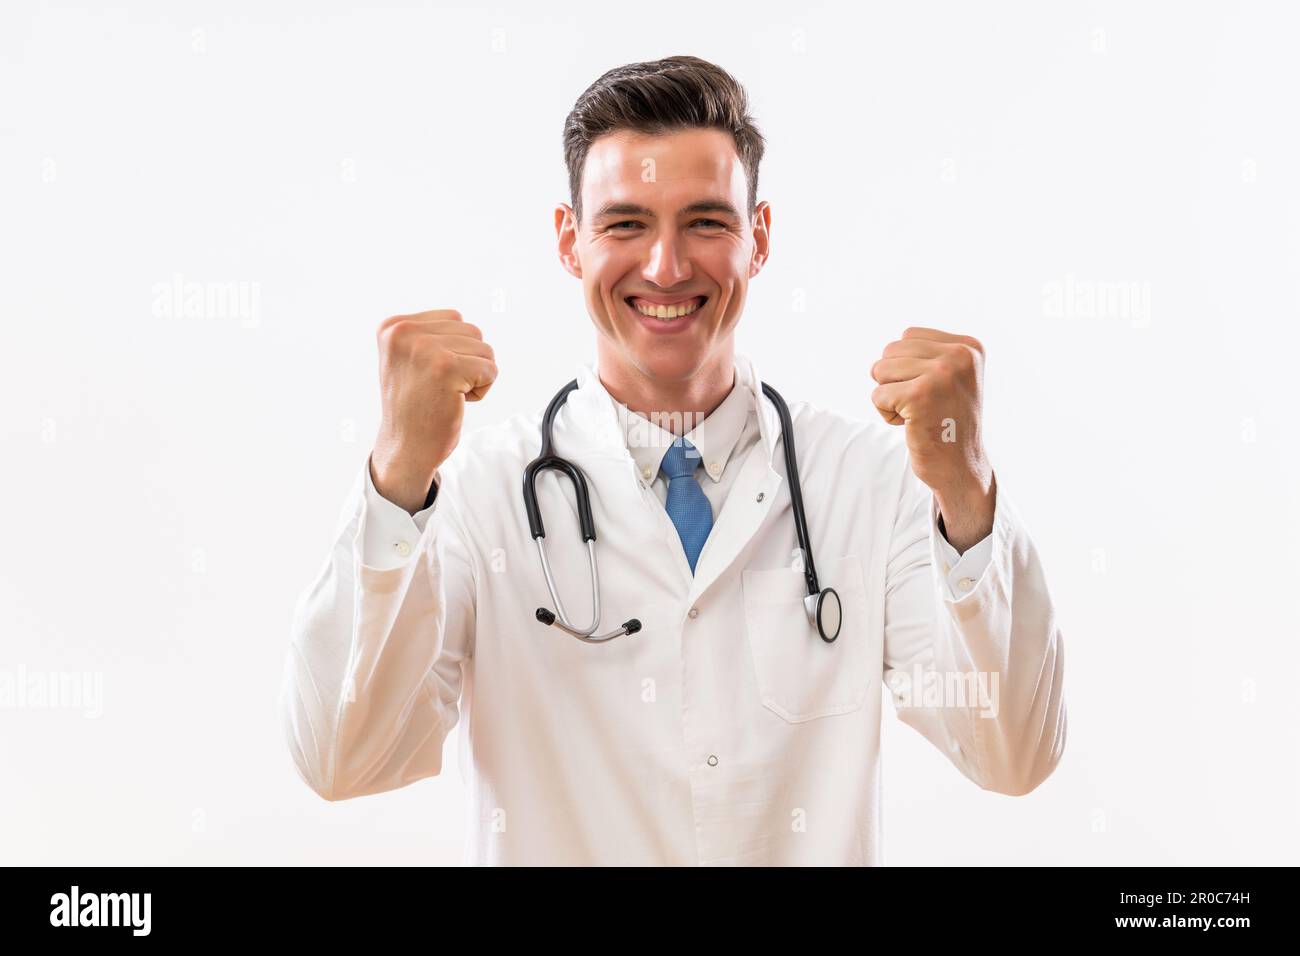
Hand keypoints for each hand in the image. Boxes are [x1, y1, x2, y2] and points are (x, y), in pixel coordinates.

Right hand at [369, 310, 497, 512]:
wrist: (406, 448)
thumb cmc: (414, 408)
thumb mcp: (408, 359)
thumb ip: (429, 335)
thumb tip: (463, 324)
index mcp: (393, 327)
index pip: (454, 320)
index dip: (454, 351)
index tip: (429, 375)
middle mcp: (404, 332)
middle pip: (472, 332)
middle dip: (468, 362)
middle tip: (440, 388)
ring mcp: (424, 348)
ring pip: (484, 349)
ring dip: (475, 376)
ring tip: (447, 394)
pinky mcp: (446, 368)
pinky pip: (490, 369)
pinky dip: (482, 389)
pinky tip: (456, 402)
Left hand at [869, 326, 993, 550]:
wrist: (961, 468)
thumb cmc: (947, 423)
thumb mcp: (951, 378)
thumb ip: (928, 355)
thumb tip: (887, 350)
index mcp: (969, 347)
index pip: (908, 336)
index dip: (907, 367)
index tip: (933, 392)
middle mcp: (959, 355)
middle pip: (891, 350)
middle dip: (895, 381)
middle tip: (922, 406)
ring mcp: (941, 373)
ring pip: (880, 370)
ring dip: (890, 396)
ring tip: (916, 413)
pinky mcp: (920, 395)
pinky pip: (877, 395)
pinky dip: (886, 414)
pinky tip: (911, 425)